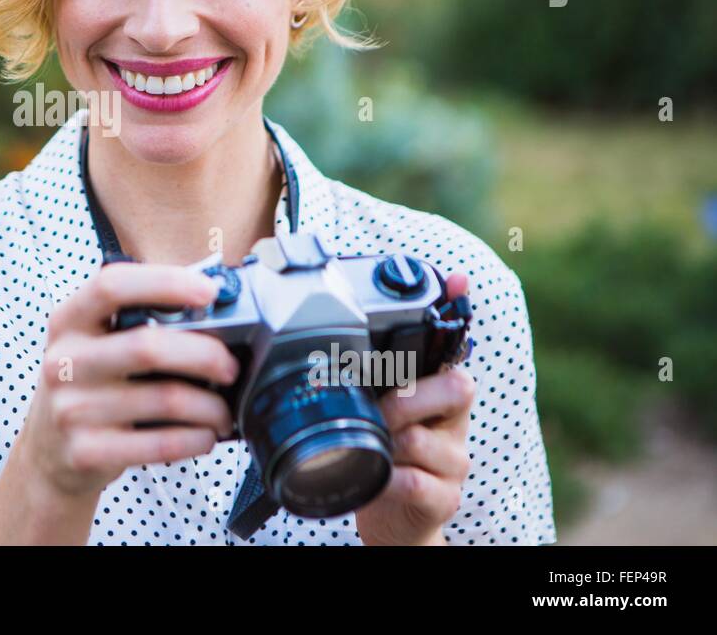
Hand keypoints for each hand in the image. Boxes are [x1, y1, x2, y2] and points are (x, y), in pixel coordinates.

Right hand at [17, 262, 238, 499]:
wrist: (48, 450)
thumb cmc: (88, 385)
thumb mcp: (94, 342)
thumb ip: (138, 321)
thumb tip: (214, 309)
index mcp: (68, 321)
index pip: (111, 286)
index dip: (164, 282)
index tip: (209, 291)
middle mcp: (63, 361)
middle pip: (148, 347)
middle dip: (206, 355)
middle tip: (231, 366)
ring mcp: (71, 409)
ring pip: (166, 400)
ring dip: (211, 406)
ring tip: (222, 410)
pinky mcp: (86, 451)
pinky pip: (161, 443)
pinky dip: (196, 438)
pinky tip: (203, 435)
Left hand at [355, 273, 475, 545]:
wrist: (394, 519)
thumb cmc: (385, 455)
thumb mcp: (377, 409)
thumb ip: (373, 374)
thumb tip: (342, 323)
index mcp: (437, 392)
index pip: (452, 349)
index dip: (456, 314)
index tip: (459, 281)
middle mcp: (453, 421)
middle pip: (454, 388)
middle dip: (406, 397)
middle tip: (379, 413)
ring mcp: (453, 461)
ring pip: (423, 437)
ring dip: (389, 442)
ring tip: (374, 449)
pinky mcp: (444, 497)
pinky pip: (417, 482)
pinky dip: (392, 480)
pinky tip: (382, 480)